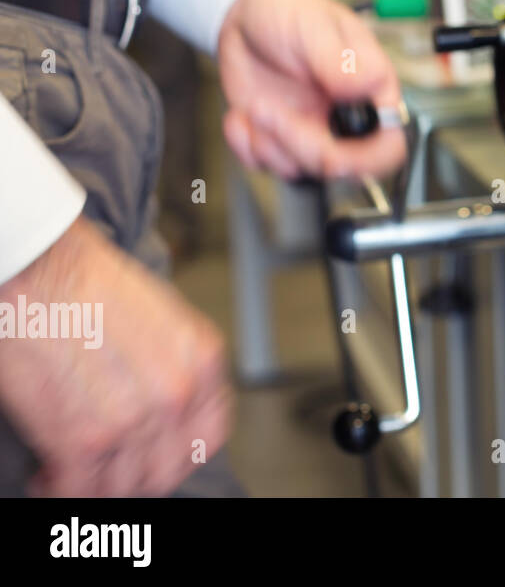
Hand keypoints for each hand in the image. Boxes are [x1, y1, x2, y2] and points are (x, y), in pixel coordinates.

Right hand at [0, 218, 230, 495]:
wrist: (39, 269)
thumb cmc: (92, 282)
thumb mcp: (166, 316)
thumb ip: (178, 363)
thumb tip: (174, 405)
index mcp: (202, 362)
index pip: (209, 435)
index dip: (180, 454)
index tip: (156, 457)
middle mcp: (177, 395)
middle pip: (166, 469)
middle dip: (137, 474)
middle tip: (110, 468)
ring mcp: (133, 421)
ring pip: (125, 487)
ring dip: (99, 484)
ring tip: (77, 470)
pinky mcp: (82, 439)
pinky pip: (80, 491)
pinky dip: (60, 490)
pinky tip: (49, 475)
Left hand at [218, 0, 405, 179]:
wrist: (246, 13)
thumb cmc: (291, 9)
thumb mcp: (314, 25)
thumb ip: (339, 59)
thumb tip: (365, 86)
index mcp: (370, 91)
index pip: (387, 145)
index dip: (365, 160)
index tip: (331, 154)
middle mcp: (344, 116)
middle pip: (341, 165)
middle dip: (301, 147)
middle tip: (269, 111)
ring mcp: (312, 130)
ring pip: (301, 169)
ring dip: (269, 146)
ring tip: (253, 107)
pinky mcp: (280, 137)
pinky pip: (267, 165)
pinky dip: (247, 148)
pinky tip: (240, 117)